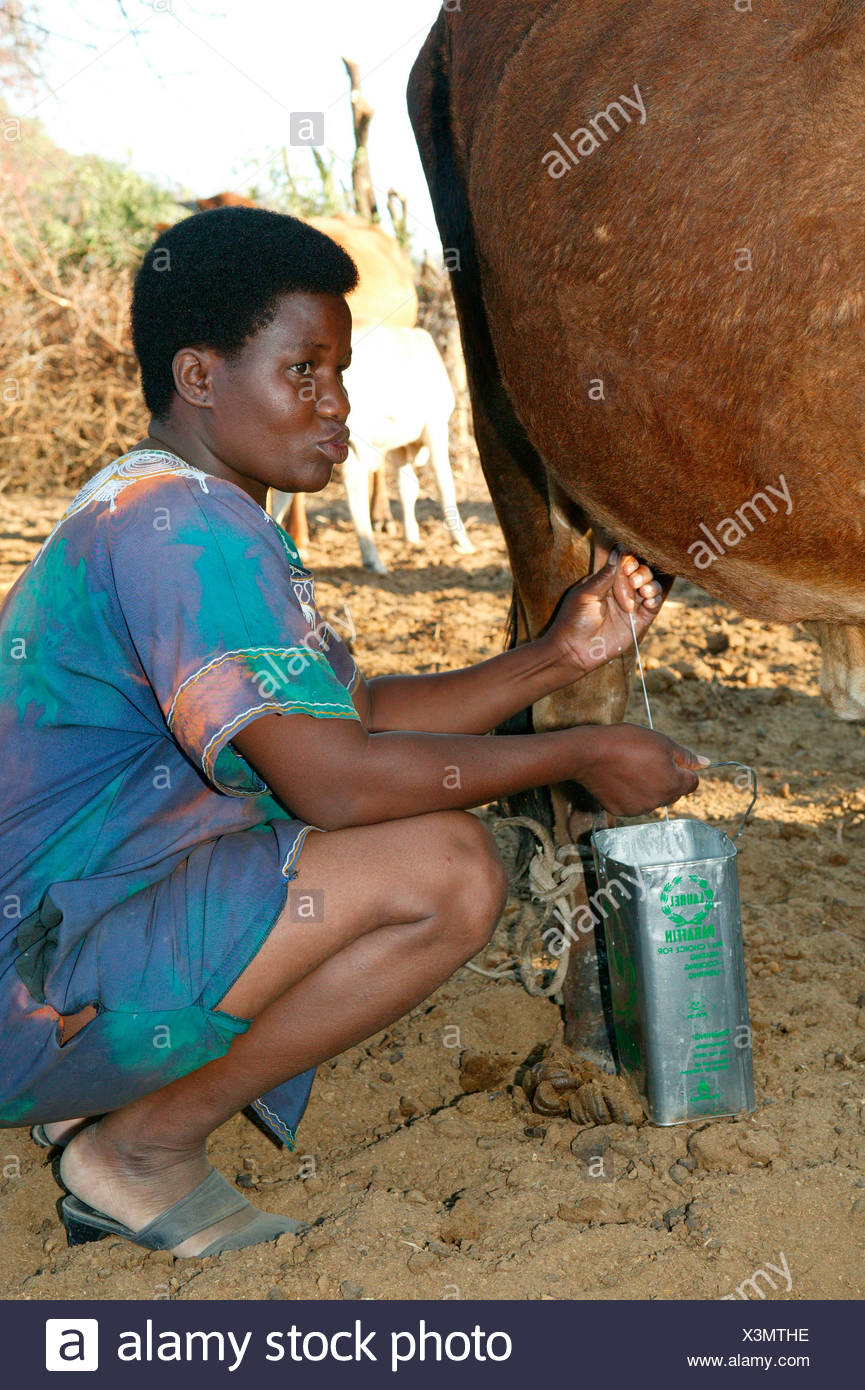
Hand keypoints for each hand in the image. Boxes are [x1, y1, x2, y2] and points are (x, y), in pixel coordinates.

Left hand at [546, 548, 663, 677]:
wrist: (575, 650)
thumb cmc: (574, 620)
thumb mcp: (586, 594)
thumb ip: (605, 575)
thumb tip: (618, 550)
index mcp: (605, 581)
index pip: (624, 563)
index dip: (629, 561)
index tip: (627, 567)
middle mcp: (620, 591)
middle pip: (641, 572)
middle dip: (641, 572)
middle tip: (633, 581)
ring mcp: (631, 605)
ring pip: (651, 586)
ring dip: (651, 584)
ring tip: (642, 591)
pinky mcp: (639, 620)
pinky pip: (654, 605)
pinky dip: (655, 599)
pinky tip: (648, 601)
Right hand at [574, 723, 709, 816]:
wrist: (590, 754)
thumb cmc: (626, 743)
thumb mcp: (661, 742)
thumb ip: (686, 756)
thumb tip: (706, 763)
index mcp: (673, 783)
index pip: (692, 782)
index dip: (683, 769)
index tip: (669, 759)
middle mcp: (659, 801)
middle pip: (673, 792)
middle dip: (666, 778)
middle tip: (647, 760)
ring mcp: (639, 808)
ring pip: (653, 798)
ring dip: (648, 786)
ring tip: (630, 767)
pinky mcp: (622, 811)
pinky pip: (633, 803)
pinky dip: (630, 793)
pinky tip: (619, 778)